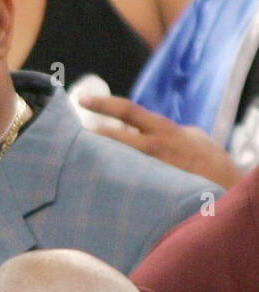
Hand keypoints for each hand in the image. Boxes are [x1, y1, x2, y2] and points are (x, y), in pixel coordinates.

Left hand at [79, 94, 242, 189]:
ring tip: (70, 160)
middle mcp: (154, 148)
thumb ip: (164, 133)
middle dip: (88, 135)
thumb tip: (143, 132)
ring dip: (93, 160)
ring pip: (113, 161)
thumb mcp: (190, 137)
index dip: (103, 104)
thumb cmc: (208, 160)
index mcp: (163, 130)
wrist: (226, 186)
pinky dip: (106, 181)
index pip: (128, 111)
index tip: (82, 100)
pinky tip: (91, 186)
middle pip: (112, 137)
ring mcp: (149, 170)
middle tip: (65, 134)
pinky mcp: (147, 190)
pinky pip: (122, 183)